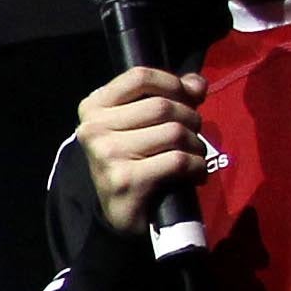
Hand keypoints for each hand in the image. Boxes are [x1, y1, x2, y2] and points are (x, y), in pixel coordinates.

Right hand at [76, 64, 205, 238]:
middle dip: (190, 120)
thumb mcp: (143, 124)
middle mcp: (94, 128)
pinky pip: (178, 160)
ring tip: (194, 156)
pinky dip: (197, 166)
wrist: (118, 213)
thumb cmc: (132, 161)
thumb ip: (169, 97)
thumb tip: (197, 84)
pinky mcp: (125, 179)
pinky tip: (195, 174)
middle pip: (162, 106)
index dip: (173, 83)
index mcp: (93, 108)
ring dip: (196, 146)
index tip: (189, 99)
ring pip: (174, 132)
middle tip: (193, 137)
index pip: (139, 77)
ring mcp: (107, 154)